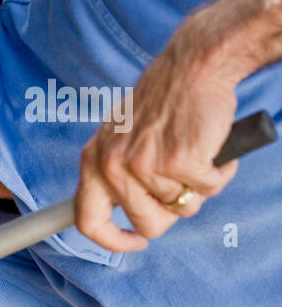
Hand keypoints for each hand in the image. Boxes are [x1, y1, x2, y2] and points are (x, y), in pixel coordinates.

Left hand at [75, 33, 239, 251]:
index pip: (87, 220)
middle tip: (184, 186)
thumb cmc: (162, 102)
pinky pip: (208, 190)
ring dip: (197, 189)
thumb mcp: (120, 137)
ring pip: (181, 209)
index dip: (112, 240)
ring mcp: (145, 165)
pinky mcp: (180, 161)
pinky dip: (219, 174)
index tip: (134, 242)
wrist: (193, 65)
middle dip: (171, 213)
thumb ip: (115, 173)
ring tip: (196, 156)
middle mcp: (112, 166)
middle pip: (147, 224)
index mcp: (93, 161)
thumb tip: (123, 215)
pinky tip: (214, 151)